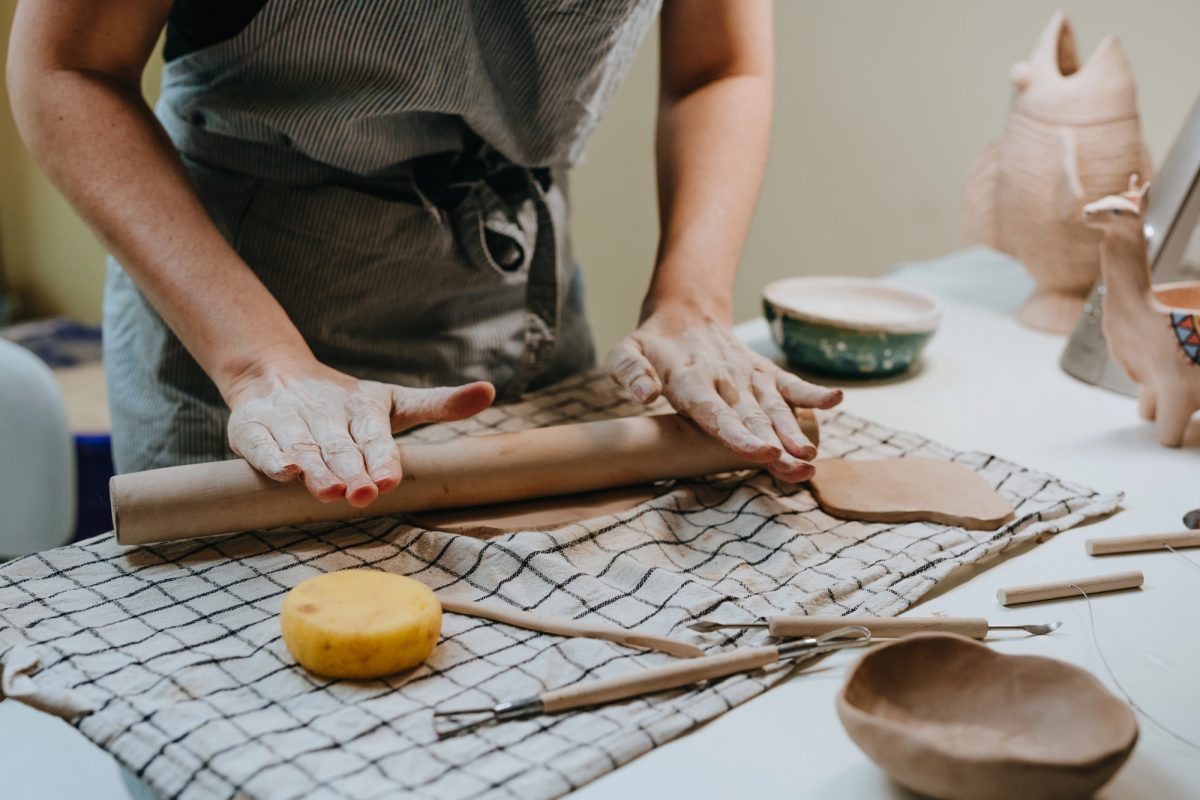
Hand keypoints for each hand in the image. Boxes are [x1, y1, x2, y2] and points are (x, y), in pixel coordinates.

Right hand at [225, 358, 494, 507]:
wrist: (273, 374)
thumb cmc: (345, 403)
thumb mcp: (395, 402)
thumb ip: (440, 403)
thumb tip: (489, 391)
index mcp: (365, 410)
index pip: (376, 437)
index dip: (382, 458)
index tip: (389, 479)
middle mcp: (327, 415)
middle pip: (342, 448)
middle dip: (352, 471)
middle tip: (363, 494)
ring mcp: (290, 421)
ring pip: (305, 449)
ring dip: (316, 470)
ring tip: (328, 491)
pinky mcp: (254, 428)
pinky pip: (262, 444)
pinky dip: (271, 458)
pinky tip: (284, 472)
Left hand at [606, 305, 841, 481]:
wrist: (685, 313)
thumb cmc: (652, 346)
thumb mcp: (625, 352)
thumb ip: (629, 372)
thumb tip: (645, 395)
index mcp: (689, 380)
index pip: (714, 413)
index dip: (738, 435)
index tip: (761, 452)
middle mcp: (724, 379)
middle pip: (752, 418)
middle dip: (776, 445)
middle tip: (796, 469)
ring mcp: (748, 376)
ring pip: (774, 408)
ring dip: (794, 432)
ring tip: (811, 457)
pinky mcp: (764, 374)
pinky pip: (790, 384)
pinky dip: (812, 392)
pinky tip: (836, 400)